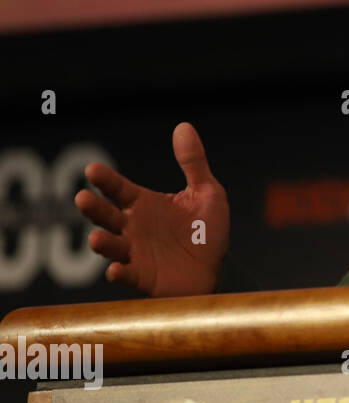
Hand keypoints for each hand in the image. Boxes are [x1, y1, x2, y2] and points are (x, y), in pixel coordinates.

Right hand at [75, 122, 229, 296]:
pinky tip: (116, 270)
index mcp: (143, 204)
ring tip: (96, 240)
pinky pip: (126, 275)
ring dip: (101, 244)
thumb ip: (193, 163)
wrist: (213, 270)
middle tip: (82, 198)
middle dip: (93, 208)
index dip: (106, 180)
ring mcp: (134, 252)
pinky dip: (119, 272)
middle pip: (106, 216)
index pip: (119, 189)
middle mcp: (132, 227)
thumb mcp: (206, 193)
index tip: (92, 169)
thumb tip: (184, 126)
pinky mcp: (141, 276)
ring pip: (110, 246)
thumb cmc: (206, 231)